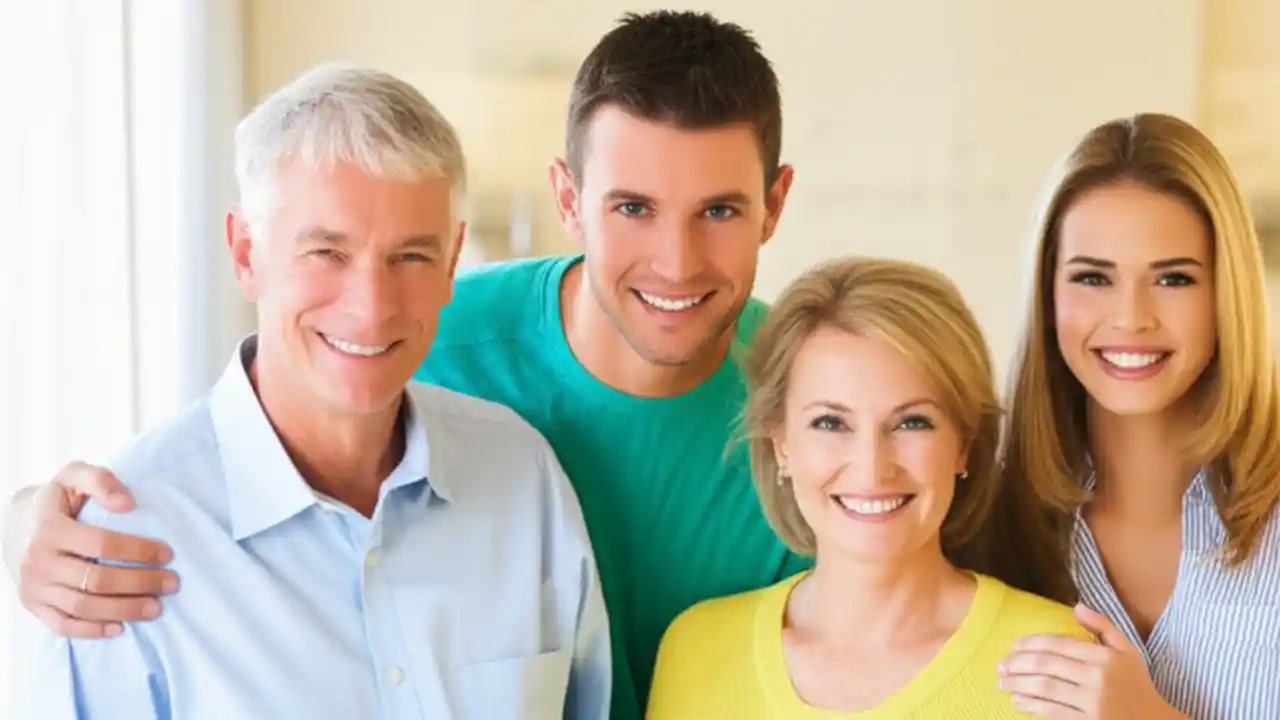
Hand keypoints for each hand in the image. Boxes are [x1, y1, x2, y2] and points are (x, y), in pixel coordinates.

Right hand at [9, 462, 177, 637]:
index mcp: (49, 528)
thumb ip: (101, 481)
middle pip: (96, 580)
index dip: (138, 550)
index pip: (102, 544)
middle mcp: (38, 560)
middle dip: (140, 584)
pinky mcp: (32, 605)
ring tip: (156, 608)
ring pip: (82, 606)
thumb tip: (128, 503)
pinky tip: (120, 628)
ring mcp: (33, 586)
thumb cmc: (57, 499)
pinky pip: (62, 625)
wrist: (14, 523)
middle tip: (172, 584)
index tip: (168, 554)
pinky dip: (92, 631)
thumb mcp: (74, 476)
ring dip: (124, 610)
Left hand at [997, 604, 1186, 718]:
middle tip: (1000, 665)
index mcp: (1105, 656)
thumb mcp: (1127, 651)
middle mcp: (1097, 677)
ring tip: (1002, 682)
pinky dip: (1032, 705)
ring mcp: (1092, 703)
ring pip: (1045, 688)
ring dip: (1018, 683)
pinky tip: (1018, 701)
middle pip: (1046, 665)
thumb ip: (1103, 626)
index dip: (1030, 643)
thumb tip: (1076, 606)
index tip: (1013, 646)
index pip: (1058, 643)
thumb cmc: (1137, 685)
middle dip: (1017, 663)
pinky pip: (1053, 712)